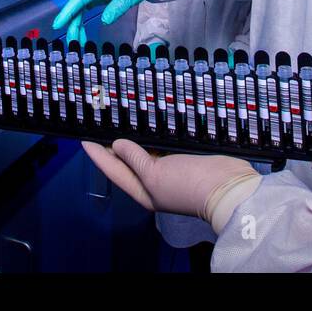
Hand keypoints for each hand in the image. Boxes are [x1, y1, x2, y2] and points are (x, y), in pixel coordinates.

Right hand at [51, 0, 163, 45]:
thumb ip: (116, 9)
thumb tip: (105, 21)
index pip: (78, 0)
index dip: (67, 12)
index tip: (58, 24)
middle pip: (76, 7)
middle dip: (72, 25)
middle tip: (73, 42)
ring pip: (79, 9)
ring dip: (77, 25)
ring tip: (79, 41)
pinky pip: (84, 8)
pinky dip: (82, 20)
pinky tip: (82, 31)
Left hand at [81, 140, 259, 230]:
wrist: (228, 188)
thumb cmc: (189, 186)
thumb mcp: (154, 174)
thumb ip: (135, 159)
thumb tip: (117, 145)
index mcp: (142, 190)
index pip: (112, 170)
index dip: (97, 154)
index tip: (83, 139)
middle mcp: (152, 182)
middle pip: (126, 161)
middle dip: (112, 145)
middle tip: (100, 125)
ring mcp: (169, 170)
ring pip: (144, 152)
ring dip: (133, 138)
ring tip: (120, 121)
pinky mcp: (184, 159)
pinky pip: (162, 146)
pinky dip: (153, 136)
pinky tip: (149, 124)